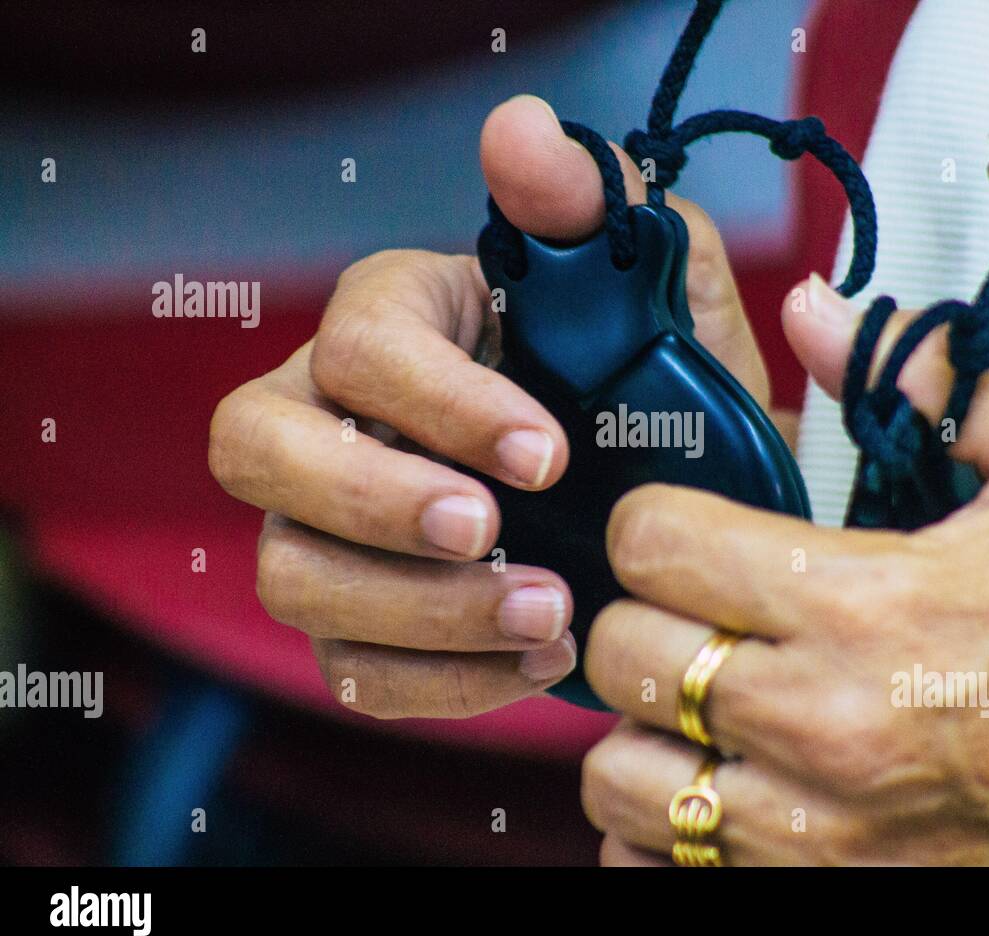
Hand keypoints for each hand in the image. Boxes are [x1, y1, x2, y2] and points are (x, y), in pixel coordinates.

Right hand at [208, 95, 766, 717]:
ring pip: (291, 574)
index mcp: (395, 322)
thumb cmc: (651, 390)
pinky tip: (535, 662)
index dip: (440, 401)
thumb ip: (597, 211)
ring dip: (415, 609)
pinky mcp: (355, 622)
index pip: (361, 342)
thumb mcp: (656, 294)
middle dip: (370, 499)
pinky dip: (438, 682)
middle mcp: (329, 418)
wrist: (664, 503)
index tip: (548, 454)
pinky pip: (347, 669)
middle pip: (256, 448)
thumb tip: (523, 133)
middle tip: (490, 531)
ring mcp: (325, 528)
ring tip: (546, 616)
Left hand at [580, 278, 988, 863]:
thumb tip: (817, 312)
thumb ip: (938, 376)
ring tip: (696, 704)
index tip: (684, 532)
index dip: (653, 521)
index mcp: (866, 602)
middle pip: (620, 653)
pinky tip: (711, 782)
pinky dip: (661, 827)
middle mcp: (823, 720)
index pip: (653, 542)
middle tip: (691, 613)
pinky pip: (657, 866)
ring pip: (617, 774)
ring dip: (640, 729)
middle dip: (641, 618)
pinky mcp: (816, 891)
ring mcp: (812, 826)